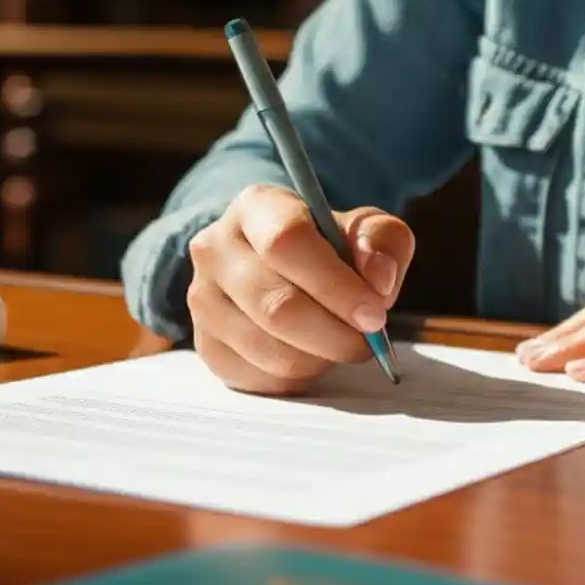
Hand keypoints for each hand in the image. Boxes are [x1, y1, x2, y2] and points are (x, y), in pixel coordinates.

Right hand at [186, 183, 414, 393]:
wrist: (279, 270)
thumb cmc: (326, 248)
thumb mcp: (363, 230)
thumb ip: (382, 243)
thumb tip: (378, 279)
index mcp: (254, 207)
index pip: (285, 242)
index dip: (334, 284)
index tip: (374, 314)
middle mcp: (215, 249)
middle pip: (276, 305)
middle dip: (334, 334)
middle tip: (368, 342)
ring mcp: (203, 300)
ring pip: (269, 349)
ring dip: (319, 358)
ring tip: (338, 344)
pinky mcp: (206, 345)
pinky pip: (259, 377)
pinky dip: (298, 377)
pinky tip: (310, 355)